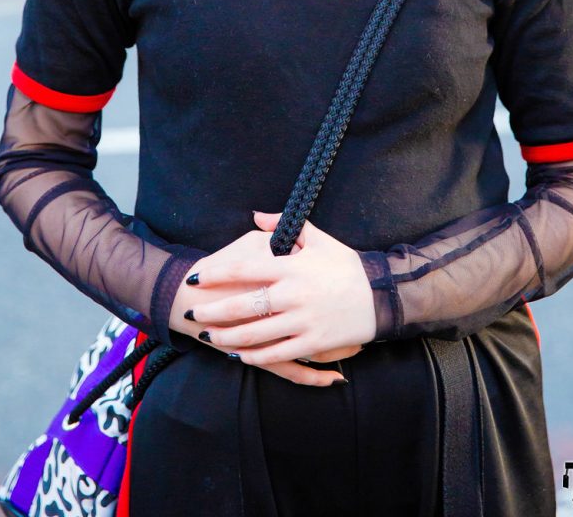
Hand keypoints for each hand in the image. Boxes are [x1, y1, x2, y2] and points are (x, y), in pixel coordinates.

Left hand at [179, 211, 376, 368]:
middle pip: (244, 305)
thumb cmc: (346, 265)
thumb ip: (286, 225)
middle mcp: (293, 294)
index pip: (244, 268)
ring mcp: (302, 321)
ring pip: (255, 333)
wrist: (379, 296)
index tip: (196, 277)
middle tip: (193, 312)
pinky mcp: (312, 342)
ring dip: (228, 336)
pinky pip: (276, 352)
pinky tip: (240, 355)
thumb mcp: (319, 238)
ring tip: (209, 336)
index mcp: (292, 267)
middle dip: (214, 310)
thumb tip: (257, 216)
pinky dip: (255, 355)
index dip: (217, 273)